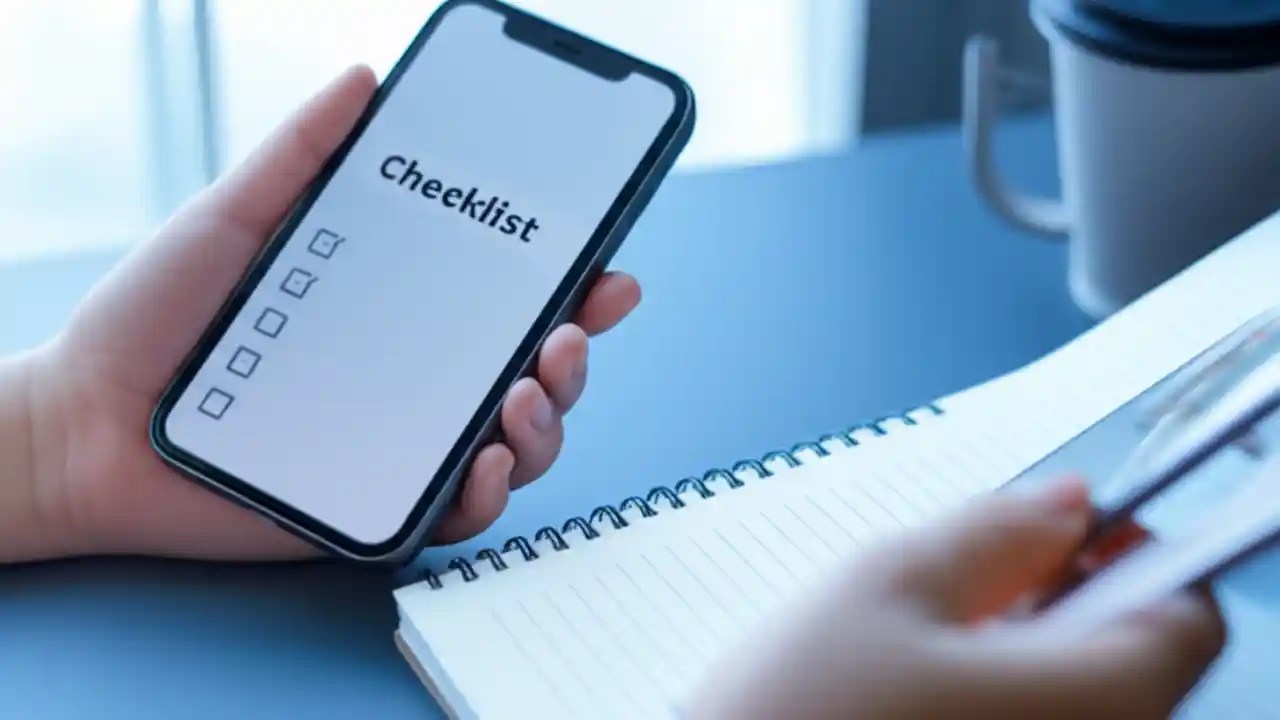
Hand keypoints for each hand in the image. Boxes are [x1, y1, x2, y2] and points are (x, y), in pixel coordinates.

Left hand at [17, 65, 640, 560]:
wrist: (84, 425)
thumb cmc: (154, 322)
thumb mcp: (234, 220)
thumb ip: (300, 154)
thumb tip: (363, 80)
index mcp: (401, 315)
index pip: (508, 302)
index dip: (573, 290)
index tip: (605, 273)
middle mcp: (416, 381)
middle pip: (533, 375)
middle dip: (574, 358)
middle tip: (566, 335)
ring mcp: (403, 446)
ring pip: (515, 445)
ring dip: (545, 425)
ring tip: (520, 397)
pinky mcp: (376, 507)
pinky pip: (458, 513)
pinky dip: (488, 493)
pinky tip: (482, 465)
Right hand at [689, 478, 1225, 719]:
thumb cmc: (796, 712)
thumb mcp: (889, 584)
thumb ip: (995, 530)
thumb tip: (1063, 500)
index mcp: (1090, 702)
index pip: (1187, 613)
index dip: (1136, 553)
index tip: (1073, 528)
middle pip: (1133, 653)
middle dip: (1069, 592)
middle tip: (978, 570)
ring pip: (1079, 689)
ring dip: (1030, 639)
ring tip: (932, 626)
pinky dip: (1003, 685)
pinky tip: (923, 675)